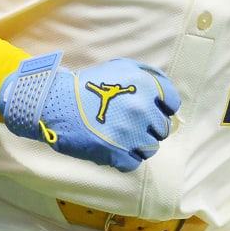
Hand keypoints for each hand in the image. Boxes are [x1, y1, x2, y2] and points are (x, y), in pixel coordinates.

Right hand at [0, 52, 180, 171]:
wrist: (57, 104)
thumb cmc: (90, 85)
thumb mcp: (122, 67)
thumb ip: (149, 75)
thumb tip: (166, 96)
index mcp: (146, 86)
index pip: (172, 104)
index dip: (162, 107)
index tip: (149, 110)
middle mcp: (142, 109)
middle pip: (163, 128)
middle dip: (149, 126)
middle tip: (130, 123)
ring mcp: (131, 133)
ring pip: (151, 148)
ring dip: (139, 144)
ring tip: (122, 136)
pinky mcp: (118, 154)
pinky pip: (135, 163)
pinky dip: (125, 158)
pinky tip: (113, 147)